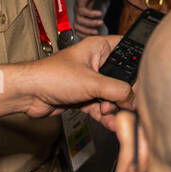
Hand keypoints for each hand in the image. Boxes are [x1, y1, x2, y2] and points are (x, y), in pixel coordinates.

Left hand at [0, 34, 134, 129]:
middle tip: (123, 104)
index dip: (137, 66)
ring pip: (112, 96)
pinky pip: (101, 107)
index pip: (129, 51)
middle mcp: (97, 62)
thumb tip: (134, 99)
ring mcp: (91, 81)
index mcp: (99, 47)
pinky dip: (105, 116)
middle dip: (123, 95)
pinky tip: (110, 124)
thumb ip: (117, 90)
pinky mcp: (84, 97)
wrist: (28, 95)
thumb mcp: (91, 82)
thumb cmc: (52, 76)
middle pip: (122, 79)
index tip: (142, 82)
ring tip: (111, 116)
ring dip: (113, 108)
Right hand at [73, 0, 103, 36]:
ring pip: (77, 27)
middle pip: (79, 20)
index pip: (82, 10)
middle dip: (90, 23)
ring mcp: (76, 16)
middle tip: (101, 23)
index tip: (100, 14)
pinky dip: (82, 34)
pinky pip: (77, 30)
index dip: (90, 14)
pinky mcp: (78, 20)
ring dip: (86, 31)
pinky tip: (90, 36)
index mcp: (79, 3)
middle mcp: (76, 10)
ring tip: (96, 32)